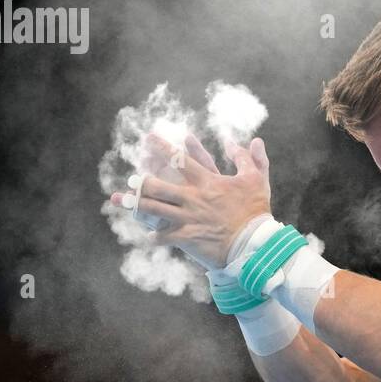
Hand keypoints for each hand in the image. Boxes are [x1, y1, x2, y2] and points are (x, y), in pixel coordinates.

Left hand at [109, 131, 272, 269]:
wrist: (254, 243)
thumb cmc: (256, 210)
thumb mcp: (256, 179)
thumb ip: (248, 158)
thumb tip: (252, 141)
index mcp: (207, 182)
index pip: (180, 160)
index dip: (162, 147)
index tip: (148, 138)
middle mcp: (192, 198)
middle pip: (158, 186)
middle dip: (141, 181)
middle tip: (131, 178)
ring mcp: (187, 218)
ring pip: (155, 209)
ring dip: (138, 205)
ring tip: (123, 201)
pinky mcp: (187, 237)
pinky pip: (164, 237)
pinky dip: (155, 237)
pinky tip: (148, 237)